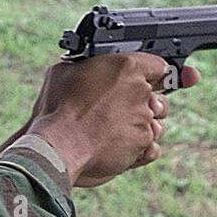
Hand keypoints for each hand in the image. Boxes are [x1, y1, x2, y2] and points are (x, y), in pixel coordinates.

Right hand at [28, 55, 198, 187]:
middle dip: (148, 106)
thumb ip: (86, 67)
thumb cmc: (57, 109)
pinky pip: (152, 148)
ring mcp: (144, 120)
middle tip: (125, 112)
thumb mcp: (64, 73)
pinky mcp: (142, 145)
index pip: (158, 65)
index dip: (155, 74)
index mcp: (126, 66)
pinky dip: (142, 151)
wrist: (58, 146)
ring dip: (144, 129)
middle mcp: (141, 91)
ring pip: (158, 125)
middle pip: (160, 98)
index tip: (157, 80)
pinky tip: (126, 150)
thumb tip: (84, 68)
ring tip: (119, 134)